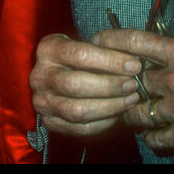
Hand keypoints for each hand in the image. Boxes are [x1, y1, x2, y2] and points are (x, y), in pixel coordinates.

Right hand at [29, 33, 143, 137]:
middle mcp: (40, 76)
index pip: (80, 55)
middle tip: (133, 85)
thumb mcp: (85, 44)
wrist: (58, 73)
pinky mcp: (50, 122)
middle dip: (110, 86)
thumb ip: (105, 51)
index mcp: (48, 49)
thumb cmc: (79, 57)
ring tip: (130, 99)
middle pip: (75, 84)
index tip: (134, 65)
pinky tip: (118, 114)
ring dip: (109, 106)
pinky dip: (103, 123)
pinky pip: (79, 129)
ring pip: (77, 110)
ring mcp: (42, 102)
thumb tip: (134, 64)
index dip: (110, 61)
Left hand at [94, 28, 173, 153]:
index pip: (134, 42)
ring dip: (137, 113)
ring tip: (138, 112)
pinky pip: (155, 137)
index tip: (96, 42)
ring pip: (139, 112)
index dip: (110, 41)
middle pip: (132, 82)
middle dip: (128, 86)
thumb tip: (157, 56)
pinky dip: (151, 135)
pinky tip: (155, 132)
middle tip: (124, 88)